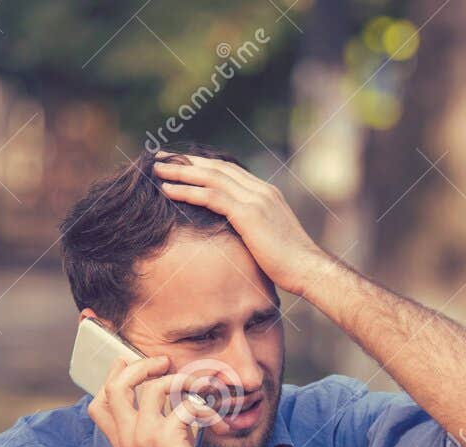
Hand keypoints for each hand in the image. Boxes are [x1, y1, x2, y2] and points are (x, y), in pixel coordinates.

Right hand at [88, 354, 222, 446]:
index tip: (126, 361)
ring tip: (197, 383)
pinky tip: (211, 409)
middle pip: (116, 387)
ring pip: (153, 388)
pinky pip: (184, 404)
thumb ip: (148, 431)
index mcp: (120, 441)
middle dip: (139, 366)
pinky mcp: (169, 438)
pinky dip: (201, 401)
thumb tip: (160, 401)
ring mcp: (146, 436)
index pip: (98, 404)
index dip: (110, 378)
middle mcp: (128, 436)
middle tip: (162, 362)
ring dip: (178, 378)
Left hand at [152, 152, 334, 297]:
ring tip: (156, 171)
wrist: (309, 270)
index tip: (180, 163)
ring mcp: (255, 200)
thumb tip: (236, 235)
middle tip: (159, 158)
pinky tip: (168, 191)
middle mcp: (261, 190)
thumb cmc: (291, 264)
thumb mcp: (270, 238)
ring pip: (211, 177)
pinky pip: (211, 197)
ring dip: (180, 172)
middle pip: (216, 167)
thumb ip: (253, 227)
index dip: (202, 165)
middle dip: (186, 162)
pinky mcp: (249, 214)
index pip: (228, 170)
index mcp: (266, 193)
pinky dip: (187, 191)